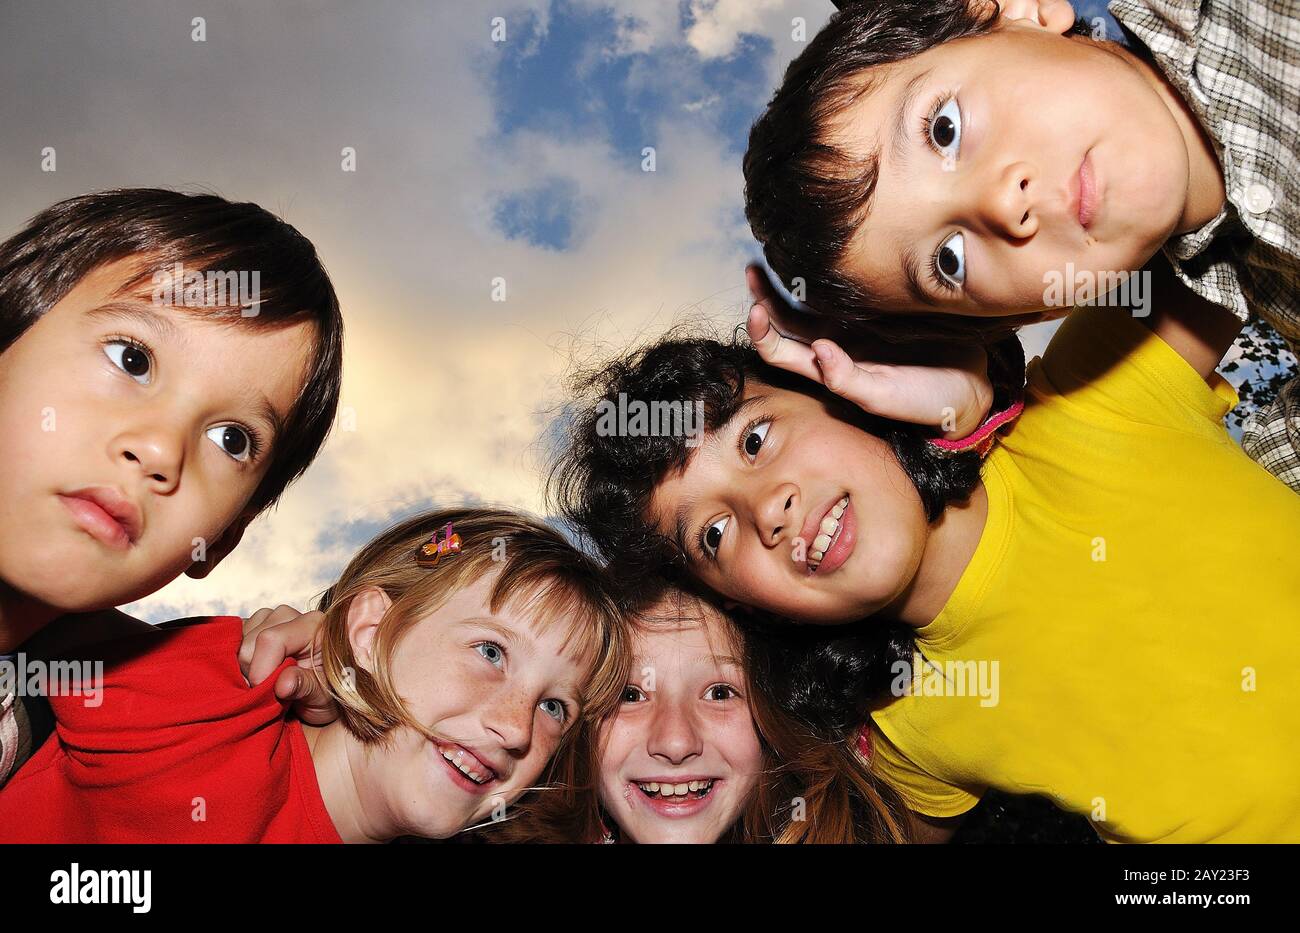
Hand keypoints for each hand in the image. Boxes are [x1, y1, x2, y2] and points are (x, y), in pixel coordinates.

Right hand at [239, 605, 338, 725]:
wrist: (322, 691)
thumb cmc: (326, 692)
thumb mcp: (322, 696)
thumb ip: (304, 686)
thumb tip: (284, 684)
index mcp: (312, 625)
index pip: (272, 640)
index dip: (261, 669)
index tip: (263, 693)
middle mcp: (289, 615)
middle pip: (249, 643)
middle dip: (253, 673)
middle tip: (271, 690)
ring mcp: (269, 617)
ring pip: (237, 643)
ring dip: (246, 668)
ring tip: (267, 681)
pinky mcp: (254, 625)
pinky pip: (233, 641)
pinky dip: (237, 661)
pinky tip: (254, 671)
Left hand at [744, 264, 993, 438]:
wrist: (968, 385)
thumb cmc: (925, 399)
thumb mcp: (885, 396)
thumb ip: (850, 380)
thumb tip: (818, 351)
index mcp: (828, 370)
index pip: (780, 353)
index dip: (763, 333)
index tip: (758, 310)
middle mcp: (833, 347)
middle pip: (784, 325)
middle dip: (763, 300)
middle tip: (752, 269)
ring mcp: (851, 328)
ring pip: (805, 306)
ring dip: (782, 286)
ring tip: (766, 259)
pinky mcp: (874, 311)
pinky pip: (836, 292)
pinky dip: (818, 277)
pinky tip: (812, 257)